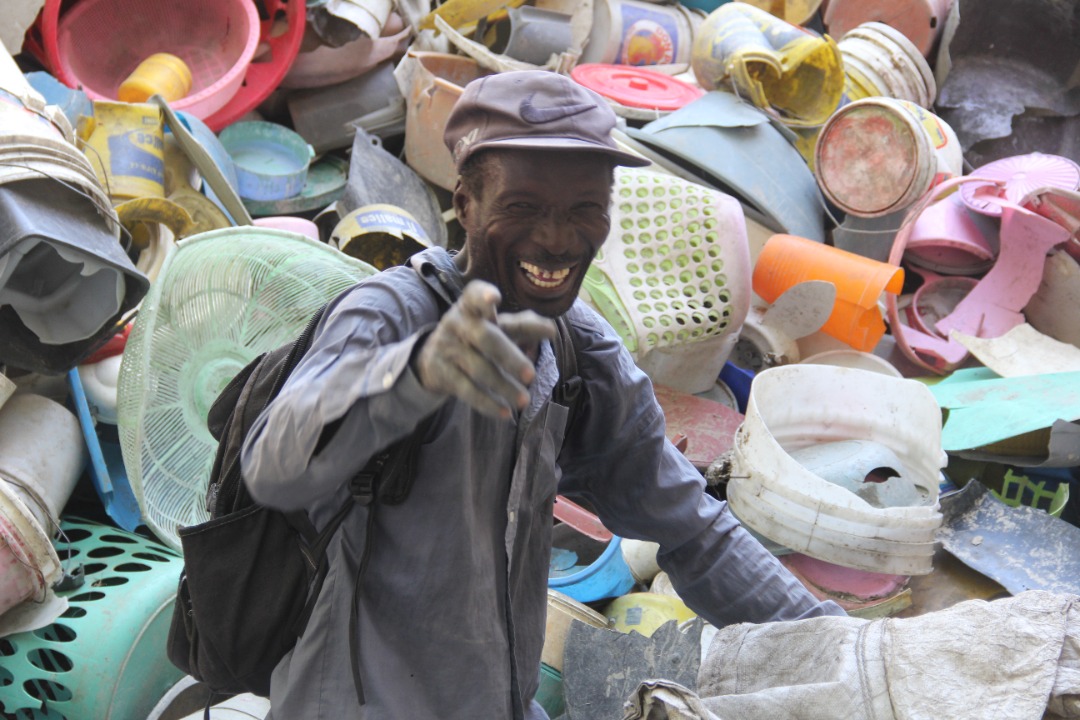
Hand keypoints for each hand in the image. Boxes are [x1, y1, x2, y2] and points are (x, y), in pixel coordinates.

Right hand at [414, 280, 555, 418]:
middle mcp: (457, 323)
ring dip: (504, 386)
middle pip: (484, 338)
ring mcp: (447, 348)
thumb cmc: (474, 337)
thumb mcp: (494, 327)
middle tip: (531, 375)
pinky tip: (505, 413)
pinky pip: (467, 390)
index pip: (474, 295)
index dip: (483, 295)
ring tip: (525, 401)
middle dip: (509, 357)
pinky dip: (487, 403)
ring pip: (478, 369)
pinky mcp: (442, 374)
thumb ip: (522, 326)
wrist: (431, 361)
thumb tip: (551, 329)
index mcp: (470, 306)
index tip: (494, 298)